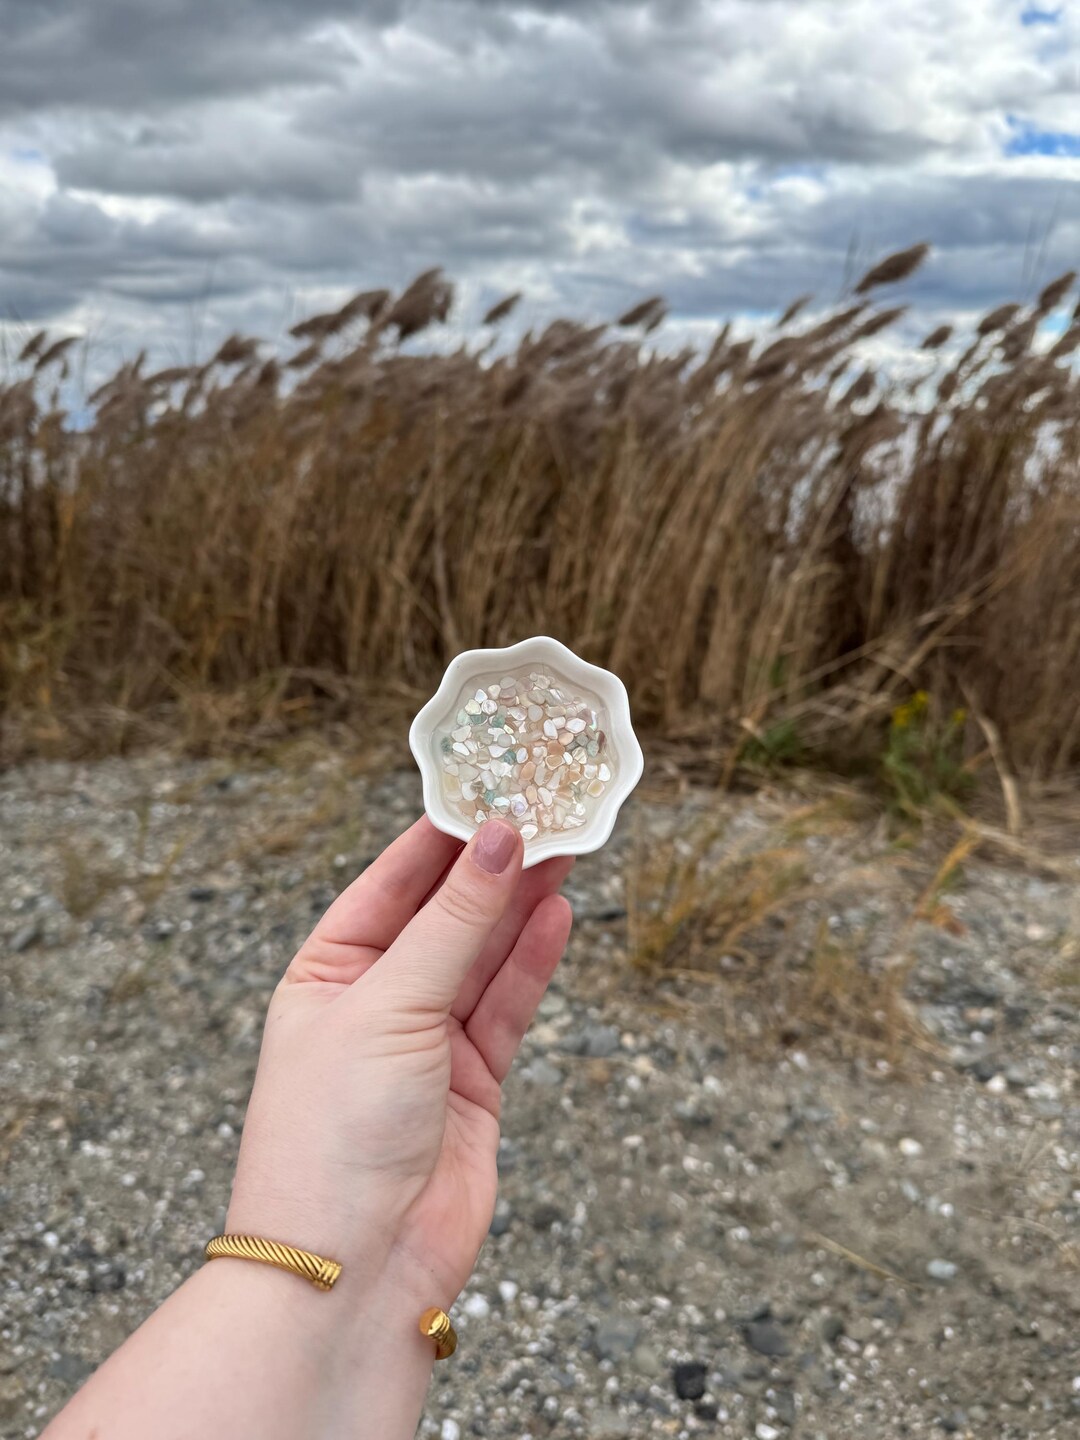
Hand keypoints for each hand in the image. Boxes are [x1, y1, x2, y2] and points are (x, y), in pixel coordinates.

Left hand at [225, 815, 572, 1304]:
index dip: (440, 836)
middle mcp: (376, 1000)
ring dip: (521, 904)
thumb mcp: (390, 1005)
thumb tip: (497, 837)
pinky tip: (557, 912)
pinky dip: (533, 960)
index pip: (390, 883)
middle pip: (445, 915)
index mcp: (327, 971)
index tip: (490, 786)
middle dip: (492, 866)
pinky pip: (507, 1005)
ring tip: (565, 845)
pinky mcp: (473, 1082)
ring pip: (484, 955)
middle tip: (545, 809)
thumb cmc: (334, 1132)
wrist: (353, 1270)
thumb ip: (454, 922)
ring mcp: (427, 1042)